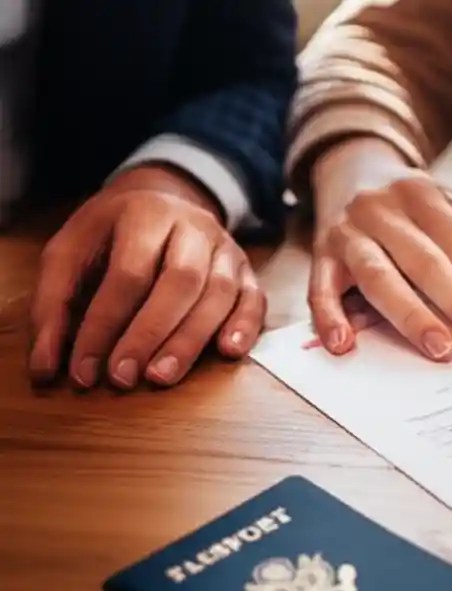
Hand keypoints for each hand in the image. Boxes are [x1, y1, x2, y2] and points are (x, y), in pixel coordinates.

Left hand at [29, 166, 263, 388]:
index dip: (104, 324)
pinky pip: (254, 299)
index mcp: (145, 213)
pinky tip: (228, 352)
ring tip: (162, 376)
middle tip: (125, 377)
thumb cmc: (112, 235)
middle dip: (150, 333)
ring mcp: (226, 248)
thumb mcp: (71, 251)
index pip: (127, 274)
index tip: (85, 369)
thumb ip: (53, 305)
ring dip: (191, 339)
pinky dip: (244, 327)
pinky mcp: (247, 271)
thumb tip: (44, 369)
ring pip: (219, 293)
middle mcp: (194, 227)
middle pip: (180, 281)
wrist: (164, 199)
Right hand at [308, 137, 451, 359]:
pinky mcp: (320, 254)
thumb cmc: (408, 204)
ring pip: (379, 277)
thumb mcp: (442, 206)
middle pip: (425, 262)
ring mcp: (347, 231)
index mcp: (421, 195)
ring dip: (412, 317)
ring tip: (440, 348)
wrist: (348, 169)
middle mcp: (381, 210)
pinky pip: (320, 289)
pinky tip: (344, 344)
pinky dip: (330, 317)